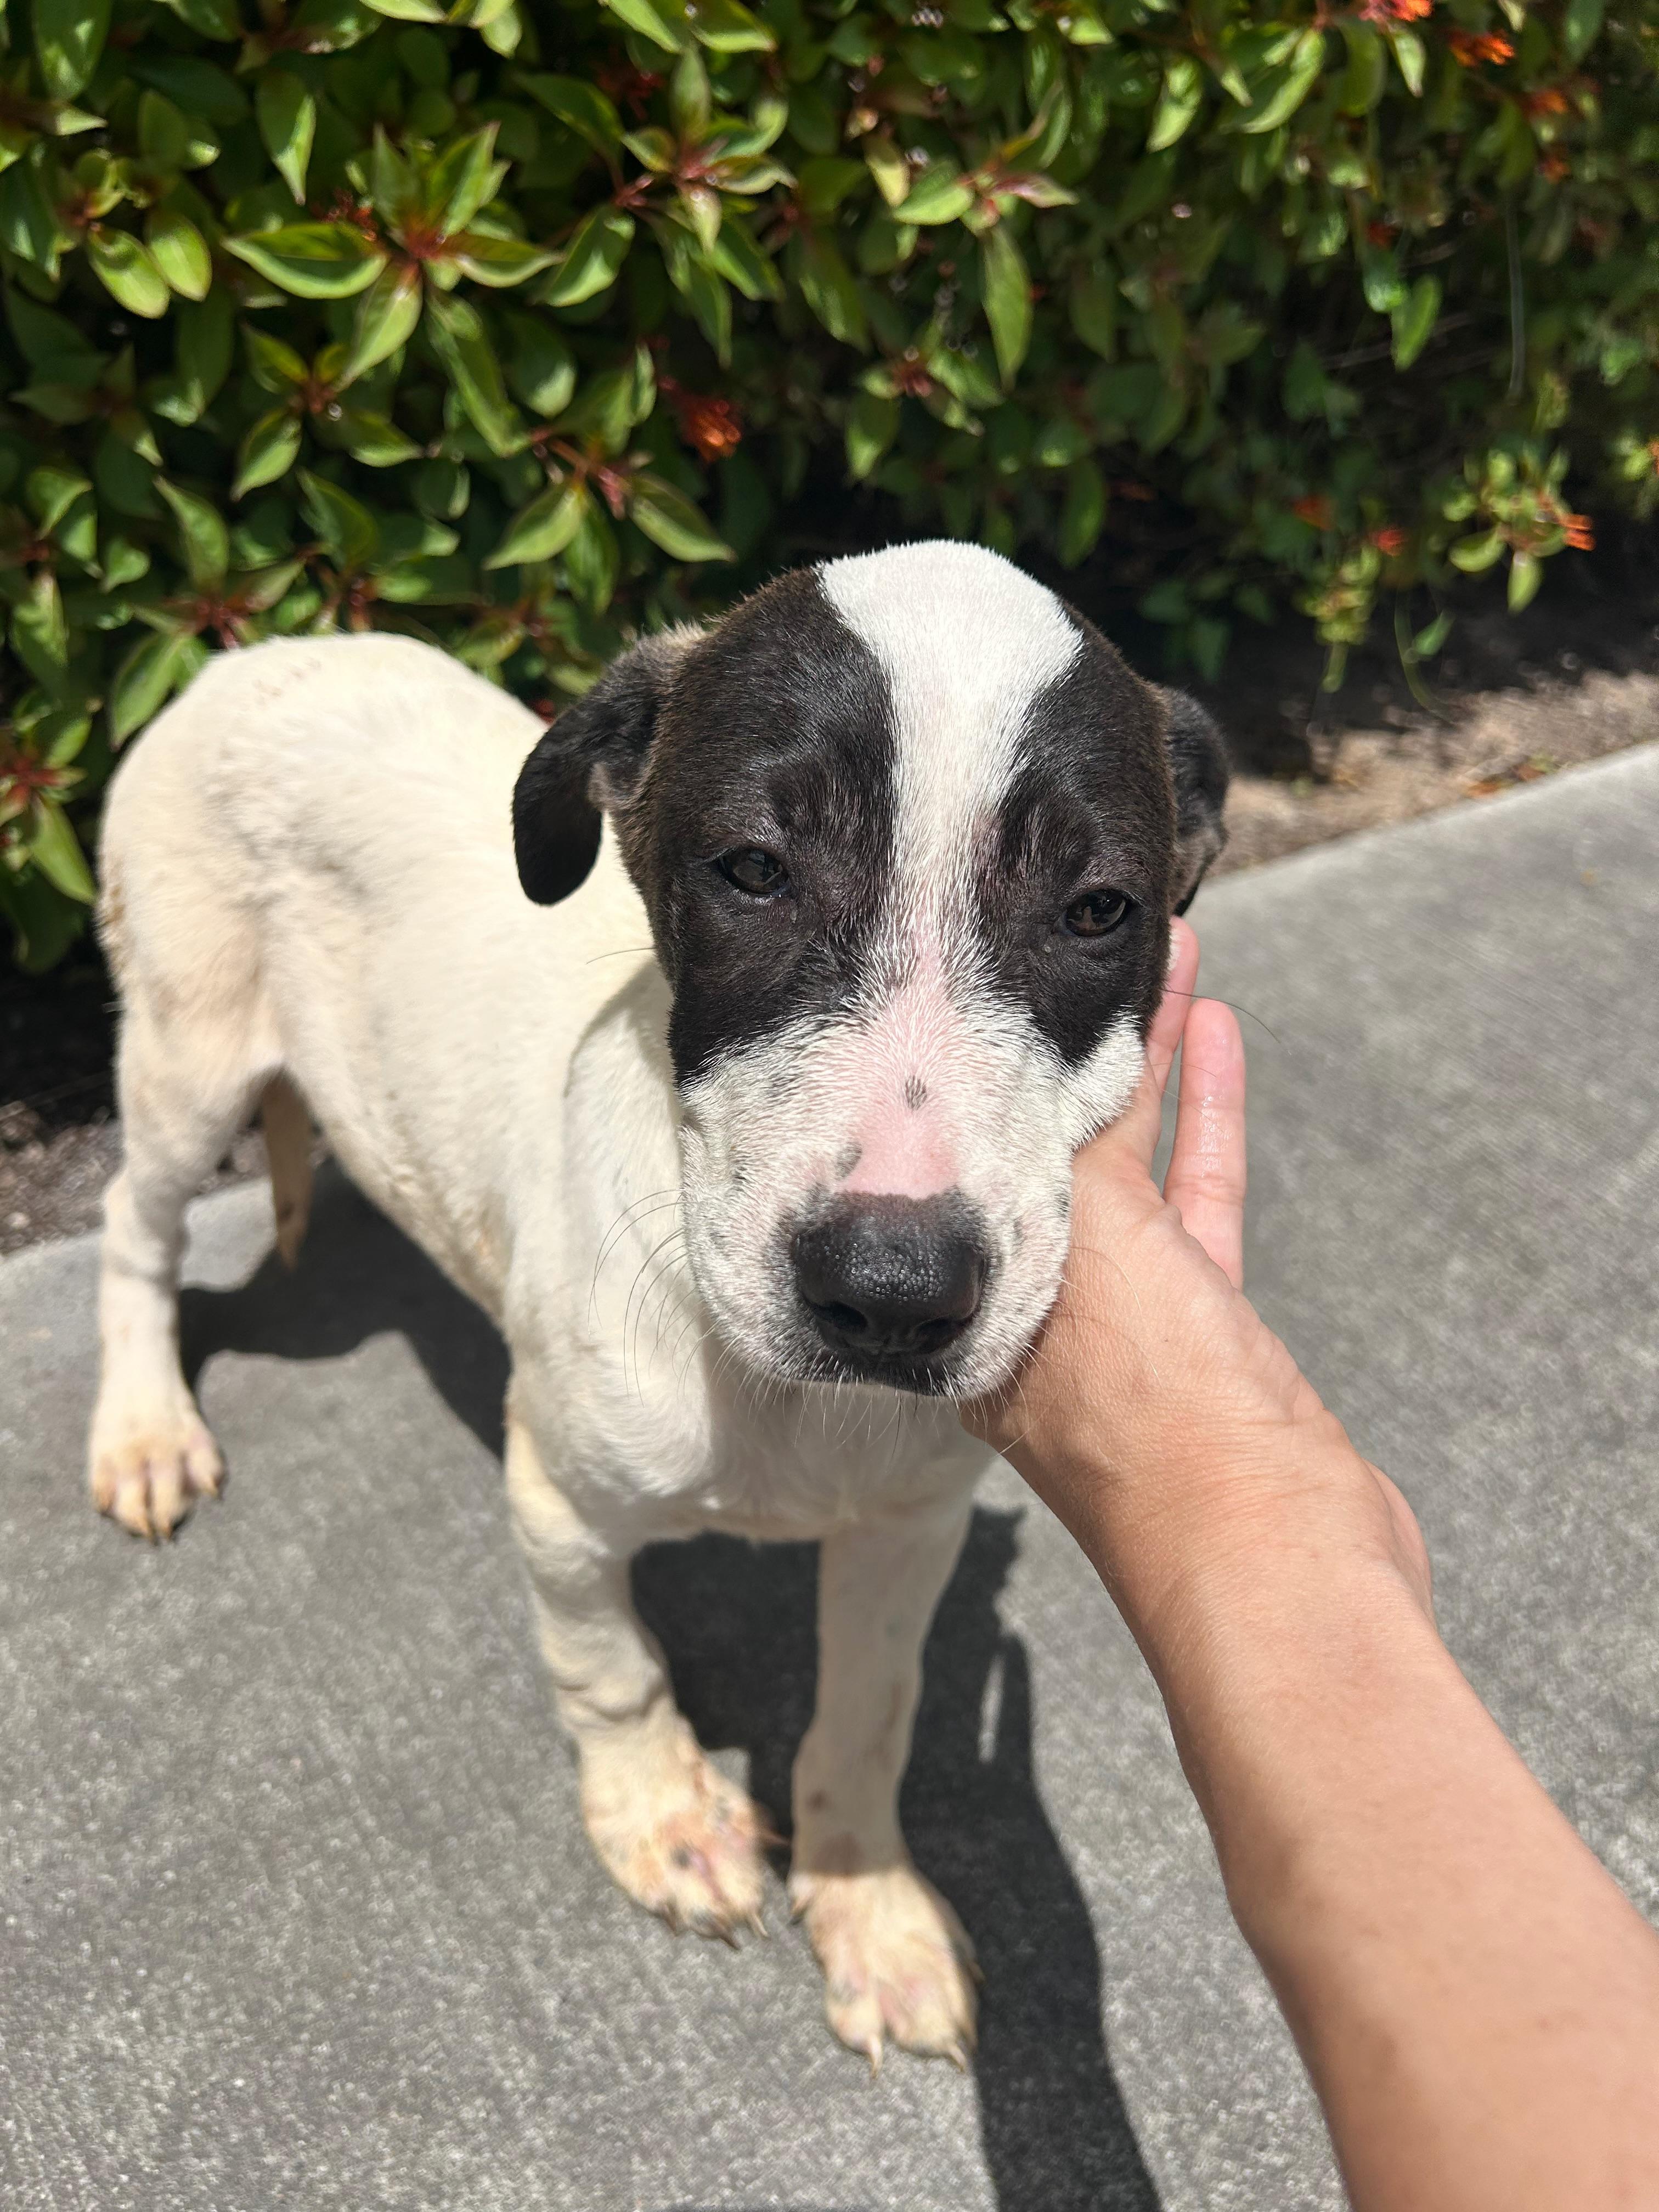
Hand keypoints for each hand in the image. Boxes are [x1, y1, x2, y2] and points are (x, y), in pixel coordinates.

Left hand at [966, 919, 1429, 1655]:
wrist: (1275, 1548)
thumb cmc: (1151, 1411)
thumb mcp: (1083, 1252)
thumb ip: (1063, 1154)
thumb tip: (1042, 1070)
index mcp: (968, 1304)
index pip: (972, 1147)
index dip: (991, 1053)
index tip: (998, 966)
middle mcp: (1030, 1308)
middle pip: (1044, 1147)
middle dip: (1067, 1046)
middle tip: (1081, 942)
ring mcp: (1124, 1322)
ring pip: (1124, 1164)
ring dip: (1145, 1064)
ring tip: (1160, 961)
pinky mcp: (1205, 1332)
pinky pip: (1193, 1201)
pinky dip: (1202, 1122)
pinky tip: (1216, 1039)